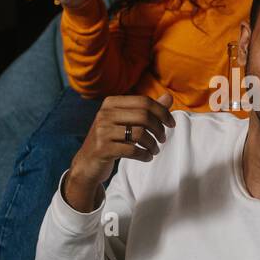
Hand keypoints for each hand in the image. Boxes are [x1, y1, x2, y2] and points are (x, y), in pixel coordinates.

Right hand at [63, 93, 174, 210]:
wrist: (88, 162)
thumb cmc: (112, 139)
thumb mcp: (127, 122)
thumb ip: (147, 110)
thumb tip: (169, 97)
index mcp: (111, 103)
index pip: (144, 101)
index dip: (162, 112)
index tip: (171, 124)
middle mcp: (104, 114)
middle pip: (144, 116)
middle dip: (159, 129)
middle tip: (163, 139)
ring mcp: (102, 131)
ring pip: (140, 133)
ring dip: (153, 144)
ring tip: (154, 150)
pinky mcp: (103, 149)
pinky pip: (132, 150)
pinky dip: (144, 154)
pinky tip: (147, 157)